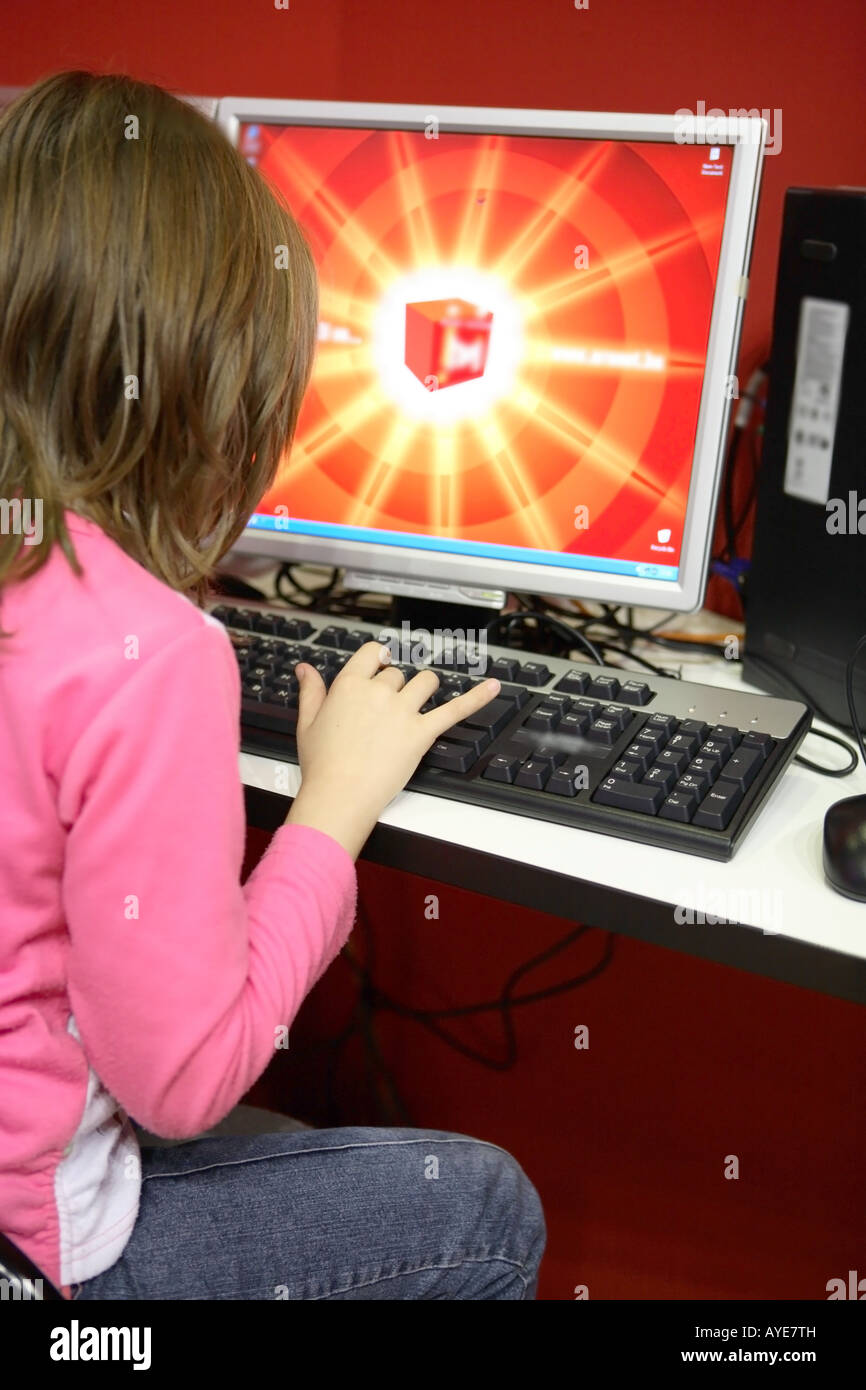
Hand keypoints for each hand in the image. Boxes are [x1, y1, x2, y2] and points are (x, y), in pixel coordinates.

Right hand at [285, 641, 500, 857]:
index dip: (378, 659)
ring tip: (417, 705)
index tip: (380, 664)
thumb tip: (306, 669)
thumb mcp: (308, 723)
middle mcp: (378, 692)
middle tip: (386, 714)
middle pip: (398, 673)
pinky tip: (494, 686)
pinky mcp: (422, 733)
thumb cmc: (322, 765)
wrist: (340, 795)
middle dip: (395, 689)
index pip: (373, 653)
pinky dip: (477, 697)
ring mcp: (403, 711)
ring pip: (425, 682)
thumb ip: (311, 691)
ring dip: (424, 689)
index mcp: (349, 685)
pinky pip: (455, 710)